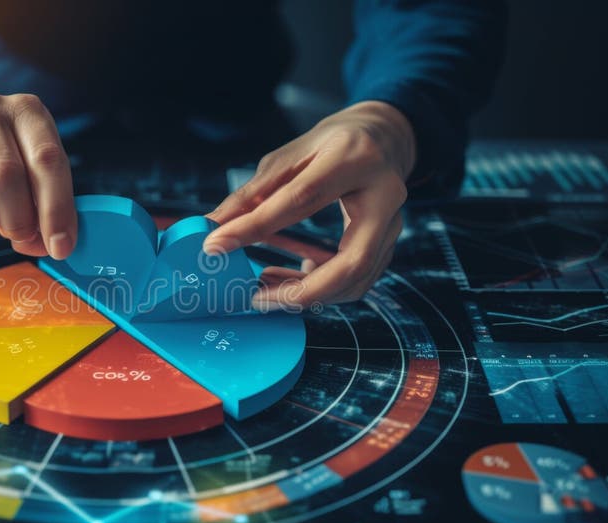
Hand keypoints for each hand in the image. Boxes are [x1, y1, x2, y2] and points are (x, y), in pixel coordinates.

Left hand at [203, 101, 414, 309]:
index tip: (216, 245)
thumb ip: (253, 192)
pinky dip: (318, 287)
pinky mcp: (389, 245)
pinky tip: (289, 277)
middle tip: (255, 299)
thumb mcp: (289, 156)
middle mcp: (384, 195)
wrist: (384, 138)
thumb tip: (213, 225)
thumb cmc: (333, 143)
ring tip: (263, 286)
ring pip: (355, 280)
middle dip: (299, 291)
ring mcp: (393, 225)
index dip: (256, 226)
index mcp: (353, 159)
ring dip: (306, 294)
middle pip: (350, 262)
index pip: (301, 198)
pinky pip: (354, 280)